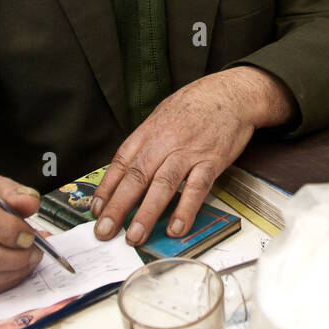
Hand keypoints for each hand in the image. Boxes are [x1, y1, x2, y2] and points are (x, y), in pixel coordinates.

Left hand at [90, 66, 295, 243]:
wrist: (232, 92)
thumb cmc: (195, 106)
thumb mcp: (163, 116)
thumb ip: (146, 142)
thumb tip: (127, 171)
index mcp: (149, 131)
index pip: (121, 162)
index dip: (106, 188)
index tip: (95, 210)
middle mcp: (165, 142)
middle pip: (136, 177)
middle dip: (117, 207)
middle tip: (104, 231)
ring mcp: (189, 152)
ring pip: (163, 185)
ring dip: (146, 213)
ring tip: (135, 236)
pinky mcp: (212, 161)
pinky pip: (196, 188)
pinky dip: (185, 209)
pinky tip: (176, 228)